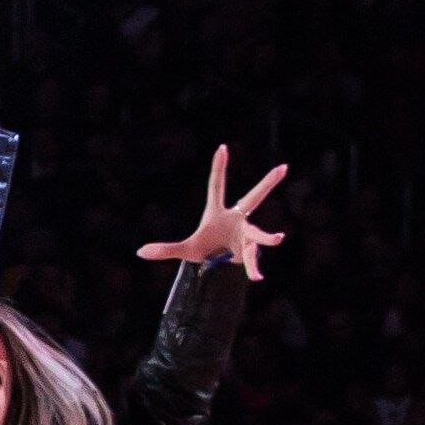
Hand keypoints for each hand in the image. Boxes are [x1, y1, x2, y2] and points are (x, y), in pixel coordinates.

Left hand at [137, 146, 288, 277]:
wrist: (217, 264)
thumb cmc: (203, 249)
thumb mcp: (185, 250)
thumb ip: (165, 250)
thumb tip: (139, 252)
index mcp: (217, 212)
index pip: (217, 185)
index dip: (219, 167)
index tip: (222, 147)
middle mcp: (236, 219)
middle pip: (254, 197)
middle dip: (269, 183)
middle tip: (284, 167)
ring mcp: (246, 233)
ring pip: (258, 234)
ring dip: (267, 238)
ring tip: (278, 238)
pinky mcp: (250, 250)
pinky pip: (252, 259)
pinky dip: (252, 269)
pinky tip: (256, 277)